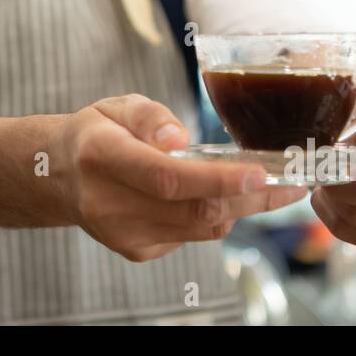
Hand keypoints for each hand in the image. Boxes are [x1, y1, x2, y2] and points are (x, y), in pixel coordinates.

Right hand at [49, 94, 307, 261]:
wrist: (61, 176)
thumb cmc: (98, 132)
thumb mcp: (117, 105)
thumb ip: (149, 115)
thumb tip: (180, 137)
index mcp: (101, 156)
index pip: (167, 176)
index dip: (219, 179)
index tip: (263, 172)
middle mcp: (108, 203)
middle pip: (194, 209)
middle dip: (252, 197)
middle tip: (293, 181)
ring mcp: (122, 234)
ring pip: (201, 228)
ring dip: (243, 207)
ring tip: (273, 186)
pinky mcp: (136, 251)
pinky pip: (191, 236)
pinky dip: (215, 216)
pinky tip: (221, 196)